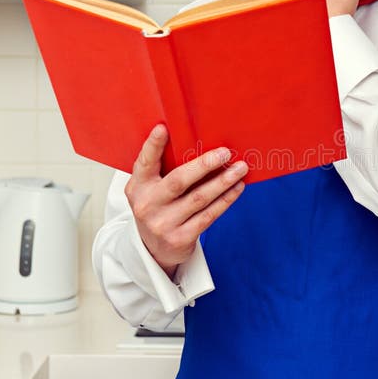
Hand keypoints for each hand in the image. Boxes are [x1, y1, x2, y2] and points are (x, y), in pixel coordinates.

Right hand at [124, 124, 247, 276]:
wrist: (154, 250)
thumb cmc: (159, 209)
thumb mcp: (151, 190)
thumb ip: (163, 170)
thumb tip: (196, 143)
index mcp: (138, 187)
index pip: (144, 162)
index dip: (153, 145)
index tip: (163, 128)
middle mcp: (147, 205)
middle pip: (178, 181)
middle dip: (204, 165)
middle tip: (225, 153)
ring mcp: (163, 224)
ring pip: (199, 198)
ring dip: (223, 182)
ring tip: (240, 169)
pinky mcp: (180, 238)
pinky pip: (208, 215)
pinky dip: (225, 200)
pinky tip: (236, 188)